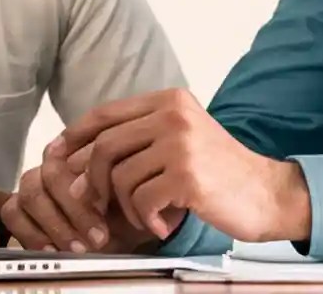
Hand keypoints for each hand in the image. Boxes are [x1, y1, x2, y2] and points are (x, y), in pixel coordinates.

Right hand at [0, 153, 118, 253]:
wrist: (117, 236)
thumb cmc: (125, 215)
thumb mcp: (130, 201)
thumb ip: (119, 189)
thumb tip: (107, 193)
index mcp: (81, 150)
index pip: (73, 154)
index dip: (88, 183)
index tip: (106, 210)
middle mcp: (53, 162)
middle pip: (52, 174)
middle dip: (76, 209)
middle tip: (99, 238)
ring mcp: (33, 183)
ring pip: (30, 193)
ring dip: (56, 224)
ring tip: (79, 249)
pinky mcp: (17, 208)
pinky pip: (12, 213)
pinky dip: (33, 234)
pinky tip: (53, 251)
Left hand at [48, 88, 310, 243]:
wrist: (266, 193)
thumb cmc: (218, 173)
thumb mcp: (178, 141)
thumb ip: (136, 141)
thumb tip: (72, 158)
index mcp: (170, 100)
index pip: (105, 113)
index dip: (74, 136)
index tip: (56, 156)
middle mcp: (174, 114)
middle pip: (104, 146)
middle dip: (90, 181)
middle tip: (94, 204)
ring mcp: (182, 142)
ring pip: (119, 177)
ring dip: (125, 206)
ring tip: (147, 214)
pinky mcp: (187, 174)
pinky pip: (140, 200)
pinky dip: (147, 219)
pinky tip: (163, 223)